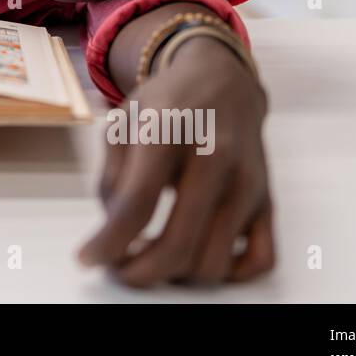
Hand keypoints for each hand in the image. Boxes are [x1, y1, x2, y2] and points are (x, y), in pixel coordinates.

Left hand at [78, 36, 272, 286]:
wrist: (222, 79)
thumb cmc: (167, 103)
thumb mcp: (123, 123)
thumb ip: (111, 178)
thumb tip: (114, 236)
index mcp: (169, 132)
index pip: (137, 204)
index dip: (108, 243)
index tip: (87, 259)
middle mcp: (215, 157)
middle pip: (178, 244)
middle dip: (139, 272)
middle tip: (119, 269)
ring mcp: (247, 182)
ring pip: (214, 262)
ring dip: (176, 275)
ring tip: (153, 257)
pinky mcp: (268, 199)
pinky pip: (260, 260)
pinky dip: (226, 274)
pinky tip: (197, 257)